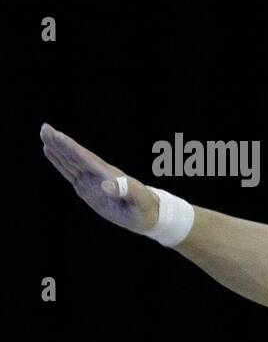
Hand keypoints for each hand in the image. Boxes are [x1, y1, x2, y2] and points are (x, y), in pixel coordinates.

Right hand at [40, 124, 159, 233]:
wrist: (149, 214)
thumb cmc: (146, 208)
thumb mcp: (140, 202)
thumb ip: (126, 192)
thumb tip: (106, 185)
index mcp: (108, 176)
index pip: (86, 159)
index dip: (71, 148)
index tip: (57, 135)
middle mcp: (98, 175)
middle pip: (76, 156)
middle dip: (60, 143)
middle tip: (44, 128)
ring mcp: (92, 181)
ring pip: (71, 162)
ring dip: (57, 150)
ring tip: (45, 136)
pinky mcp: (88, 188)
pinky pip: (70, 173)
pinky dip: (60, 163)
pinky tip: (51, 153)